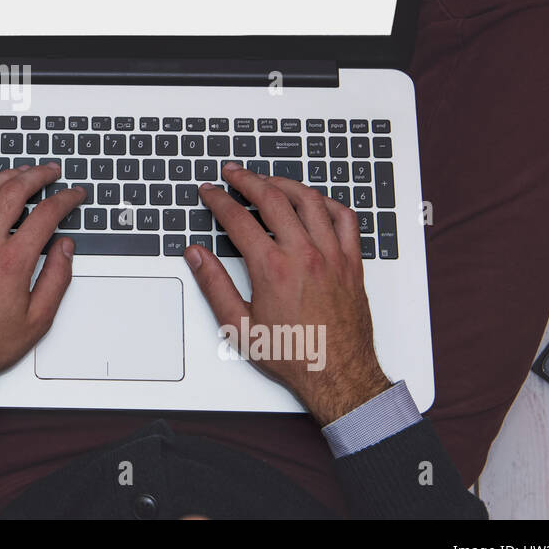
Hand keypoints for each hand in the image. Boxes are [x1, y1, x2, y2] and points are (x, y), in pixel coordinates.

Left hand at [0, 164, 86, 399]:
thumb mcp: (37, 320)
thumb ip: (56, 279)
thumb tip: (66, 249)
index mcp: (11, 262)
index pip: (45, 215)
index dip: (65, 199)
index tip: (73, 194)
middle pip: (12, 193)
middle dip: (36, 176)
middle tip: (48, 172)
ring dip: (1, 177)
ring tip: (16, 173)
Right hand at [184, 162, 390, 424]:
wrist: (339, 375)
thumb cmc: (294, 355)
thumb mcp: (239, 326)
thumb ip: (214, 285)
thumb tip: (197, 256)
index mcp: (272, 268)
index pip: (238, 219)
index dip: (218, 200)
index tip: (209, 192)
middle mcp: (304, 254)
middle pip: (272, 198)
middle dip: (247, 179)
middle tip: (233, 173)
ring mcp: (332, 255)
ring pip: (309, 200)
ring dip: (284, 184)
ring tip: (267, 181)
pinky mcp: (351, 262)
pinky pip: (344, 218)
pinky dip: (326, 203)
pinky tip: (313, 202)